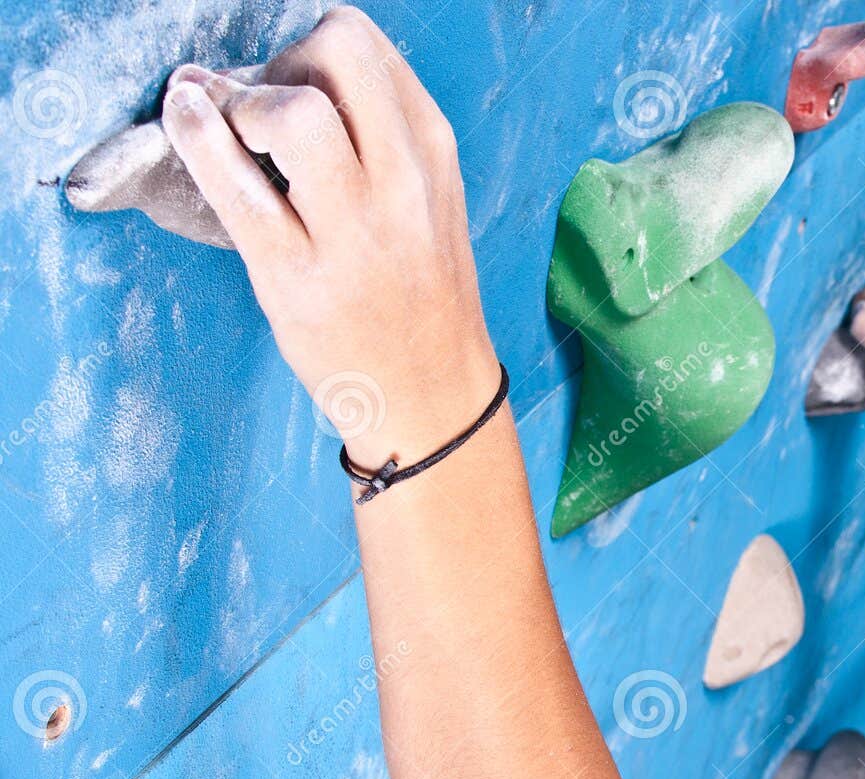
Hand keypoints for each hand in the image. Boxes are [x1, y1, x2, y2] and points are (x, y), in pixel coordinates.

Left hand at [160, 6, 499, 469]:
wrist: (434, 399)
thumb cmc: (422, 299)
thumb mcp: (430, 203)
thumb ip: (382, 138)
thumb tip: (287, 73)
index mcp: (434, 155)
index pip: (364, 47)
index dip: (311, 50)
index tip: (294, 86)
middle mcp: (402, 185)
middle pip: (335, 53)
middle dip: (282, 62)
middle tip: (266, 107)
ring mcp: (353, 234)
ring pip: (291, 113)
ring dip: (243, 101)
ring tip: (236, 129)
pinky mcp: (296, 277)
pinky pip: (234, 185)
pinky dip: (194, 135)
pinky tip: (184, 117)